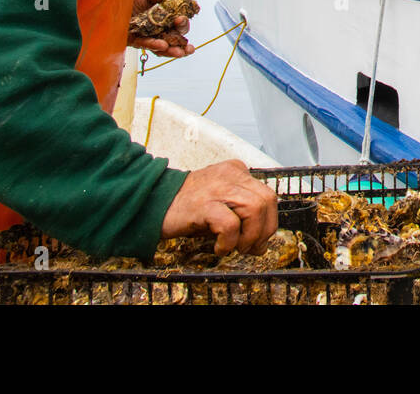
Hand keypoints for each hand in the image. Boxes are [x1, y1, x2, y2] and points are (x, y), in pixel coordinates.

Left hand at [128, 0, 193, 57]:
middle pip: (176, 35)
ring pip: (165, 47)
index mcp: (166, 16)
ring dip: (174, 50)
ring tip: (181, 53)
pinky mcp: (137, 42)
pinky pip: (147, 45)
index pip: (179, 20)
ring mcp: (150, 36)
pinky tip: (162, 46)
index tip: (185, 16)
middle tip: (183, 31)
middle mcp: (160, 28)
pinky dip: (155, 46)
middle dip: (182, 37)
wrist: (110, 5)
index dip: (185, 20)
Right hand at [161, 159, 278, 255]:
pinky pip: (230, 224)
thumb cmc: (186, 206)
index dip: (269, 222)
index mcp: (236, 172)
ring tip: (234, 247)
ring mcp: (217, 188)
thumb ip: (243, 217)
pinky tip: (218, 247)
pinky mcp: (203, 204)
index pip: (267, 196)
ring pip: (254, 209)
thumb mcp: (220, 204)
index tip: (259, 241)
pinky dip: (229, 241)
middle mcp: (230, 175)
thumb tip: (261, 244)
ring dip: (249, 236)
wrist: (151, 201)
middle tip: (249, 247)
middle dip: (264, 230)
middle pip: (266, 200)